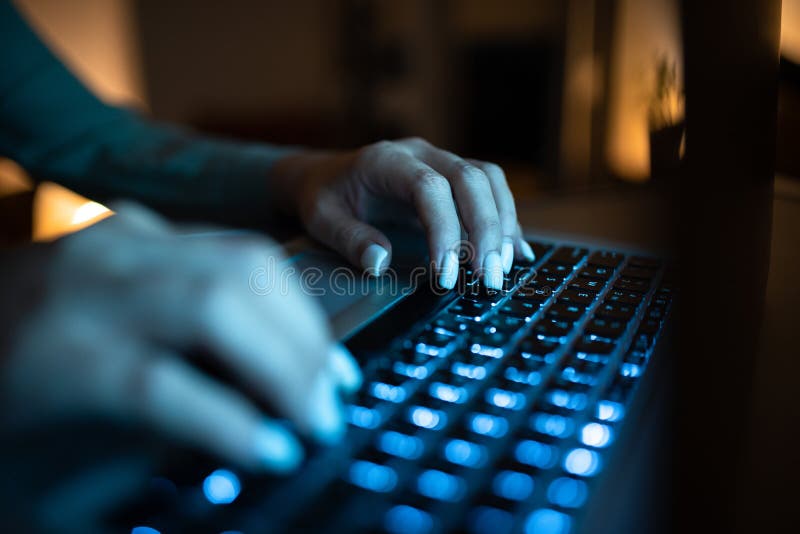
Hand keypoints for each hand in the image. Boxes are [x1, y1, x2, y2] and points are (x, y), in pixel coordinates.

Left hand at [0, 203, 360, 472]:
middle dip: (287, 361)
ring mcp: (123, 239)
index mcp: (55, 348)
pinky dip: (282, 294)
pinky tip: (302, 330)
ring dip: (299, 321)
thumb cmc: (10, 383)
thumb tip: (256, 431)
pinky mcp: (147, 223)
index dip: (229, 422)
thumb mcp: (61, 421)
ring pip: (241, 261)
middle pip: (214, 305)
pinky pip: (236, 247)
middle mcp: (92, 281)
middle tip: (326, 413)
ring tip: (329, 373)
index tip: (282, 452)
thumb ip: (155, 422)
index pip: (155, 384)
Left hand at [271, 137, 534, 288]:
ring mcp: (441, 161)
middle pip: (471, 179)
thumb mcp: (321, 218)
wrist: (326, 176)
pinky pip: (490, 191)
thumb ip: (349, 238)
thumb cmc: (324, 198)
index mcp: (387, 160)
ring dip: (501, 224)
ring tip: (502, 269)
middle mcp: (422, 153)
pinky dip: (505, 221)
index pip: (429, 187)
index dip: (444, 229)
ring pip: (489, 180)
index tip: (445, 274)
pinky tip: (514, 252)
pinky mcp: (453, 177)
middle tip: (488, 278)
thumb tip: (380, 262)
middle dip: (485, 230)